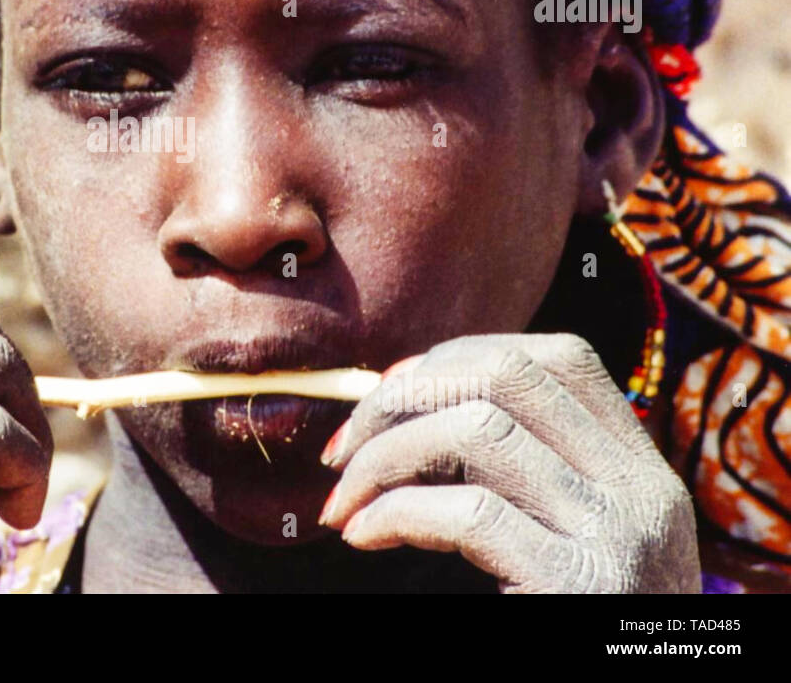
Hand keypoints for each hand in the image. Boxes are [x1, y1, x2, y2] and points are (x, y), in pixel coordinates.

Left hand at [319, 333, 699, 592]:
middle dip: (404, 395)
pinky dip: (394, 513)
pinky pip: (466, 514)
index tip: (393, 393)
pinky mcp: (575, 586)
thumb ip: (529, 475)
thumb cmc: (575, 623)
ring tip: (342, 500)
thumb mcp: (579, 539)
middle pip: (508, 374)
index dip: (459, 358)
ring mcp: (613, 537)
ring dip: (383, 454)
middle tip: (345, 448)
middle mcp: (639, 491)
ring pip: (477, 430)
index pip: (558, 359)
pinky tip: (363, 536)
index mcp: (638, 471)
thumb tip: (405, 402)